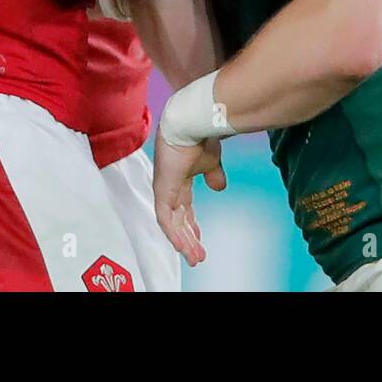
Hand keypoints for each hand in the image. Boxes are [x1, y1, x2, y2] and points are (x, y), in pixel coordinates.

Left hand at [152, 130, 225, 266]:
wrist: (191, 123)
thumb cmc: (200, 137)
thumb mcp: (211, 163)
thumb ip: (213, 176)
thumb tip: (219, 188)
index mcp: (180, 180)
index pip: (184, 208)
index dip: (191, 225)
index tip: (199, 239)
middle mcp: (169, 187)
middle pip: (178, 220)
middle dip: (188, 239)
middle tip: (198, 256)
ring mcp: (164, 189)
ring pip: (171, 224)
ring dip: (183, 242)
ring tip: (195, 257)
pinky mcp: (162, 191)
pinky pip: (165, 219)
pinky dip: (174, 234)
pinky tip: (183, 247)